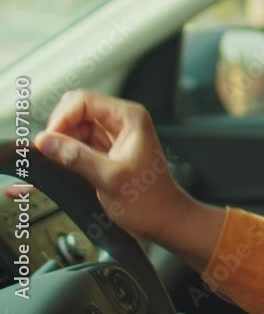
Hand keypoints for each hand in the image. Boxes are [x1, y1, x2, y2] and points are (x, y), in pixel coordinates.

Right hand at [34, 90, 194, 241]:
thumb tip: (46, 141)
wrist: (162, 218)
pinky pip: (78, 143)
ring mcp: (113, 135)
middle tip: (51, 152)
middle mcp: (122, 121)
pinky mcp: (105, 151)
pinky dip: (67, 152)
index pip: (84, 100)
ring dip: (62, 142)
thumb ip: (76, 157)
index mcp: (129, 117)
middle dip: (60, 129)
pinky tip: (64, 165)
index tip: (49, 141)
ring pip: (74, 127)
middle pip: (76, 110)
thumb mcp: (110, 177)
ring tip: (59, 162)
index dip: (62, 118)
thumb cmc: (148, 199)